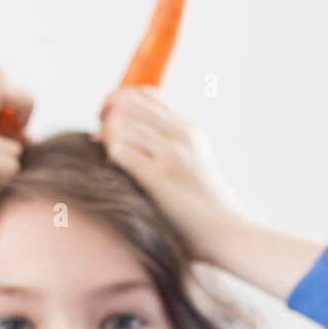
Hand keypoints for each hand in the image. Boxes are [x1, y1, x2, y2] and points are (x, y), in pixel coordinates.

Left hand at [91, 85, 243, 264]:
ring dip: (106, 139)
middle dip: (106, 117)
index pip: (145, 94)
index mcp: (189, 130)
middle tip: (99, 139)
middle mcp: (182, 135)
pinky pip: (120, 150)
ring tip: (110, 160)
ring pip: (120, 123)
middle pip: (128, 102)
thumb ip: (171, 150)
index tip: (108, 122)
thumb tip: (133, 141)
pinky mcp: (160, 178)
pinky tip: (116, 173)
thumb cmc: (206, 210)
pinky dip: (110, 157)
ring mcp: (172, 155)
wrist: (228, 234)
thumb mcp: (195, 167)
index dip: (118, 101)